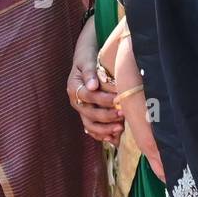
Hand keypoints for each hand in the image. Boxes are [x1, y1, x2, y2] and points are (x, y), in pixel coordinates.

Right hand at [67, 23, 123, 145]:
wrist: (86, 61)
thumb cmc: (87, 58)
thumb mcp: (86, 60)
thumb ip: (89, 72)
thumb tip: (92, 86)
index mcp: (73, 87)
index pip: (89, 96)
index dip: (104, 100)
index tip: (119, 99)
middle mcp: (76, 101)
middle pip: (89, 114)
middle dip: (107, 116)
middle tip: (123, 114)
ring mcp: (82, 110)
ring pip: (90, 125)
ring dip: (105, 129)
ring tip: (120, 128)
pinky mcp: (88, 116)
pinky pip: (93, 129)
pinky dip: (102, 135)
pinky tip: (113, 138)